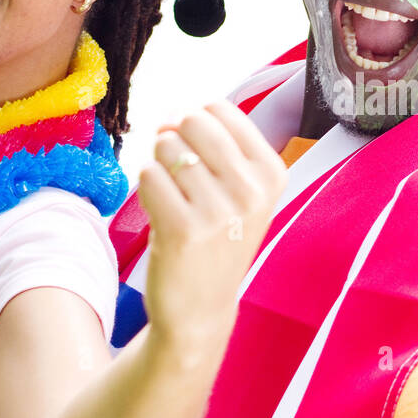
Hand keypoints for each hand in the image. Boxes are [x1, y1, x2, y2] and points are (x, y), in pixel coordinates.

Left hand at [137, 102, 287, 364]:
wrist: (201, 308)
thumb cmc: (215, 240)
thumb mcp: (240, 192)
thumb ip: (216, 146)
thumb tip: (171, 116)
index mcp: (272, 173)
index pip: (221, 110)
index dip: (194, 122)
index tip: (195, 152)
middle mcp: (252, 191)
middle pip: (192, 122)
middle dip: (172, 138)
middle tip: (176, 174)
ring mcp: (220, 212)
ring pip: (166, 148)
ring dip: (158, 166)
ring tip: (172, 198)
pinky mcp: (183, 230)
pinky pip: (148, 176)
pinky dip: (145, 189)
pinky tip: (159, 213)